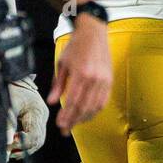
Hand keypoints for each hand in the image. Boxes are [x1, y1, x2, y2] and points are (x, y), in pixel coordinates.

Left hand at [7, 78, 48, 156]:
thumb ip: (8, 125)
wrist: (11, 73)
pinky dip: (27, 143)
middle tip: (9, 152)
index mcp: (37, 111)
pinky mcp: (37, 117)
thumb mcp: (7, 105)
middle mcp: (42, 115)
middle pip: (39, 140)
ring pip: (39, 140)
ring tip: (11, 151)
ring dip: (26, 148)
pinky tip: (15, 145)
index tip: (9, 145)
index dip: (23, 144)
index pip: (35, 135)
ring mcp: (41, 116)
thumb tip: (6, 143)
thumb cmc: (9, 87)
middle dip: (24, 149)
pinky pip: (36, 135)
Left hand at [48, 15, 111, 132]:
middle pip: (84, 107)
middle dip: (74, 120)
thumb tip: (53, 102)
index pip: (73, 101)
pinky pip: (103, 100)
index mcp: (81, 74)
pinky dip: (95, 110)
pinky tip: (87, 114)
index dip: (67, 116)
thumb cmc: (77, 46)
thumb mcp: (62, 64)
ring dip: (85, 117)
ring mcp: (104, 80)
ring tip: (75, 123)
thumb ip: (58, 85)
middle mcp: (95, 79)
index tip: (60, 124)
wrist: (94, 32)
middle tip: (66, 130)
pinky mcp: (109, 80)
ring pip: (95, 106)